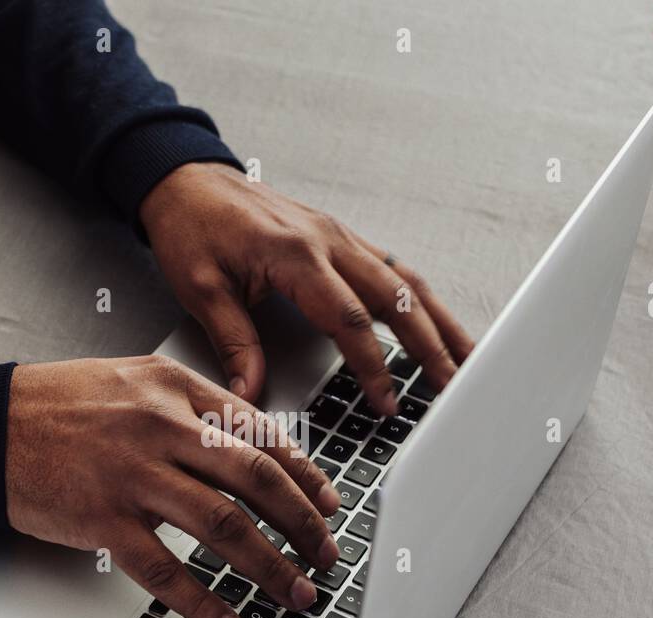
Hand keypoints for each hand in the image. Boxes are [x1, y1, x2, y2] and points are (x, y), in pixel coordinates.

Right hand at [5, 356, 341, 617]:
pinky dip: (204, 604)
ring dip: (271, 567)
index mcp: (175, 388)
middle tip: (327, 556)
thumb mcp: (134, 380)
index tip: (330, 505)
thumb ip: (193, 407)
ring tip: (295, 594)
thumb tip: (255, 448)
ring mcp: (133, 474)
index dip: (306, 476)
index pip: (261, 433)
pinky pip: (166, 571)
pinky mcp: (103, 519)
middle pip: (258, 479)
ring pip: (225, 526)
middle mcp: (162, 427)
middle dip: (304, 525)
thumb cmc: (58, 404)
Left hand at [140, 162, 474, 414]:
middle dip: (431, 346)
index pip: (350, 320)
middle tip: (453, 386)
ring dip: (439, 321)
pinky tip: (434, 323)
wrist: (187, 180)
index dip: (373, 367)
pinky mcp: (342, 238)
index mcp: (296, 255)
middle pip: (397, 298)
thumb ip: (234, 344)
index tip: (386, 403)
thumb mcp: (201, 290)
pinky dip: (419, 300)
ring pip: (405, 280)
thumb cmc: (192, 227)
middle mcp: (329, 240)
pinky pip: (393, 269)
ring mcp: (341, 236)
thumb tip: (252, 395)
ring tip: (465, 358)